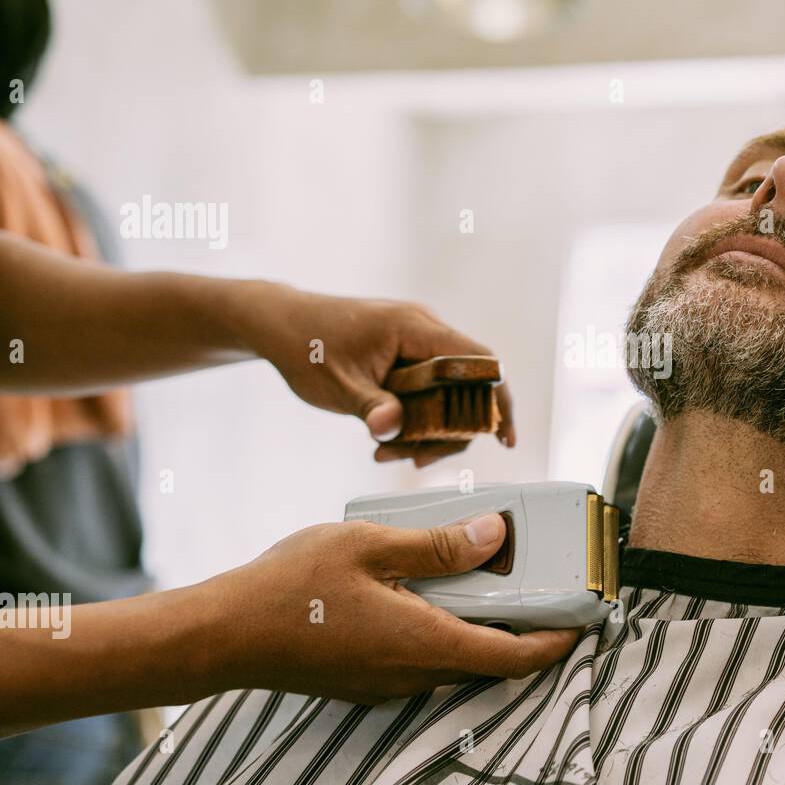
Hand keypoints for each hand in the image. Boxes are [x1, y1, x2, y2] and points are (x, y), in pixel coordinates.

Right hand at [197, 513, 580, 702]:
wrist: (222, 635)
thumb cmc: (291, 587)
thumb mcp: (371, 546)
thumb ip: (440, 544)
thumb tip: (497, 537)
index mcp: (426, 644)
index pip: (514, 658)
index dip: (555, 641)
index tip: (581, 618)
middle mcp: (414, 674)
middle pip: (489, 658)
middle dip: (521, 624)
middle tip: (536, 579)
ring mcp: (388, 683)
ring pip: (455, 656)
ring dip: (477, 622)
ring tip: (484, 572)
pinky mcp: (367, 679)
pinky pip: (422, 656)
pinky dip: (442, 627)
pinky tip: (426, 587)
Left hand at [236, 283, 514, 462]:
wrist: (280, 324)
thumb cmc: (307, 347)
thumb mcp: (338, 386)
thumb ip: (371, 408)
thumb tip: (395, 430)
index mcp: (416, 328)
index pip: (479, 363)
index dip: (500, 399)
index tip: (504, 439)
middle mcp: (424, 330)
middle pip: (466, 386)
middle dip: (448, 430)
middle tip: (417, 460)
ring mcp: (415, 341)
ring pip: (444, 392)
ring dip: (425, 429)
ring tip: (387, 454)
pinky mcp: (404, 354)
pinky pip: (425, 389)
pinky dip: (413, 417)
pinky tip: (386, 439)